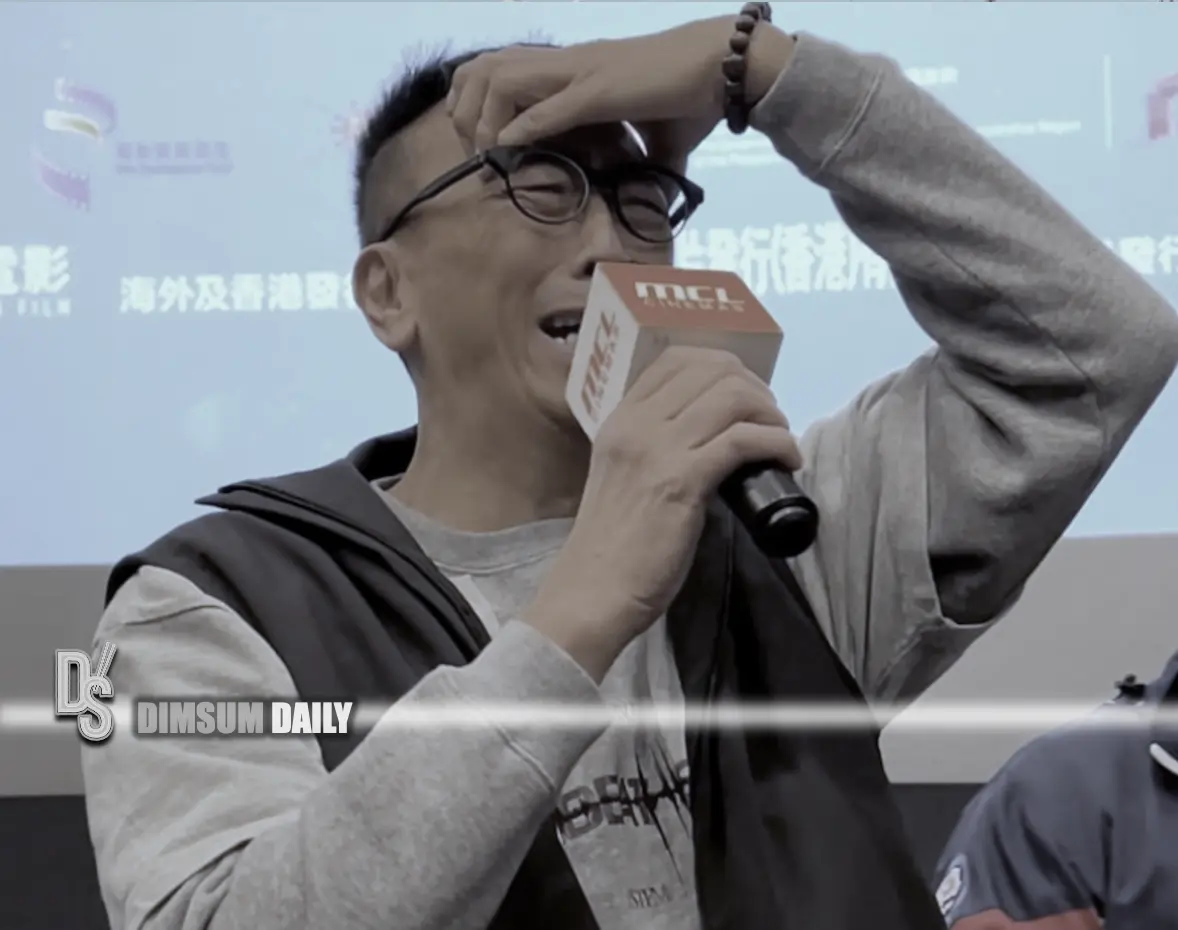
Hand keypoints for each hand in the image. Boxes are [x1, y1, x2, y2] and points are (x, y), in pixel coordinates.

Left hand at [446, 16, 795, 170]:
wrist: (729, 66)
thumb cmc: (694, 97)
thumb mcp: (658, 138)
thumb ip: (645, 166)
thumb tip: (652, 207)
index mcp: (575, 68)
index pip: (501, 69)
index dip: (475, 102)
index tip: (478, 144)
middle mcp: (569, 63)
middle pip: (485, 68)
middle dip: (464, 110)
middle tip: (471, 151)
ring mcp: (582, 72)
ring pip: (503, 79)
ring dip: (485, 119)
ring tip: (485, 155)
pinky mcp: (601, 89)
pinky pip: (548, 107)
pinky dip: (521, 129)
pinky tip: (505, 150)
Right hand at [525, 347, 800, 680]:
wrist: (592, 592)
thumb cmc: (612, 548)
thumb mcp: (624, 478)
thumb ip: (653, 452)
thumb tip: (707, 443)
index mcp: (619, 420)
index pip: (676, 359)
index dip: (725, 368)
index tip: (746, 398)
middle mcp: (636, 424)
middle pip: (712, 370)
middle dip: (757, 389)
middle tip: (771, 421)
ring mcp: (657, 448)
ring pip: (733, 397)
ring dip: (771, 414)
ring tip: (781, 441)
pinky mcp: (681, 480)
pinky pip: (743, 440)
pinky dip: (776, 443)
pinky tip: (787, 460)